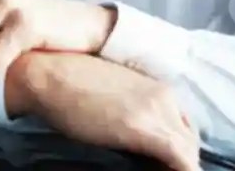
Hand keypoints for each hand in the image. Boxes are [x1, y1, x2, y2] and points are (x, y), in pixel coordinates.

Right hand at [18, 52, 199, 170]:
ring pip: (189, 152)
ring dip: (180, 166)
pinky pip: (183, 162)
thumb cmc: (67, 85)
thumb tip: (135, 140)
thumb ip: (132, 113)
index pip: (183, 127)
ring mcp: (157, 111)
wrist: (45, 73)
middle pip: (190, 140)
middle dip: (181, 160)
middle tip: (158, 169)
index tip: (162, 163)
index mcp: (158, 88)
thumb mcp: (111, 98)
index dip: (178, 151)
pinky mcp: (145, 128)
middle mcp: (165, 97)